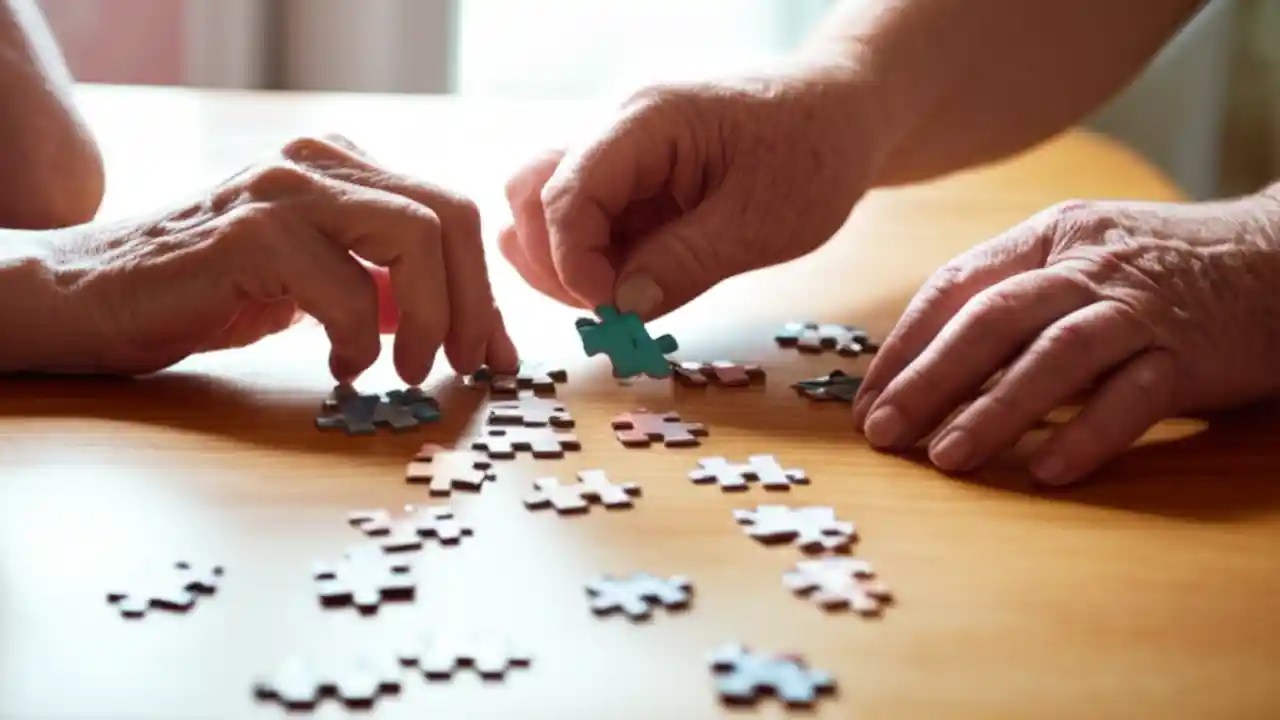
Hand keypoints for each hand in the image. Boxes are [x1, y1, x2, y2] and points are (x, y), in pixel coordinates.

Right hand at [42, 136, 516, 381]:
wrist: (95, 297)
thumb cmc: (211, 295)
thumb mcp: (319, 285)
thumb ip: (388, 291)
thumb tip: (473, 332)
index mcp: (343, 167)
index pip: (451, 213)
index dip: (485, 289)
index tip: (494, 353)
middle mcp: (318, 161)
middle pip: (449, 216)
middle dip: (473, 303)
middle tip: (463, 366)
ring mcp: (283, 190)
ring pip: (415, 236)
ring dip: (430, 318)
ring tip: (407, 370)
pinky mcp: (249, 234)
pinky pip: (347, 285)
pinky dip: (360, 338)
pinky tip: (341, 366)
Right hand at [500, 71, 877, 317]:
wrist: (845, 116)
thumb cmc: (816, 151)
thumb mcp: (762, 221)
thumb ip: (685, 263)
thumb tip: (621, 309)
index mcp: (647, 121)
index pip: (567, 190)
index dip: (571, 260)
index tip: (607, 310)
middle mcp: (619, 132)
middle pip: (531, 192)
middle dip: (552, 260)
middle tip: (605, 310)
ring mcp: (622, 157)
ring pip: (547, 209)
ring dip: (564, 264)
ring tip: (616, 303)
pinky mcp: (634, 184)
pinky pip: (587, 224)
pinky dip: (593, 263)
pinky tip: (630, 290)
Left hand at [853, 189, 1279, 485]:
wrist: (1279, 258)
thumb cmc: (1157, 272)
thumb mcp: (1076, 263)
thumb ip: (1011, 307)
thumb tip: (925, 375)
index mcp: (1046, 238)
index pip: (955, 287)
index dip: (905, 346)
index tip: (865, 402)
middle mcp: (1087, 265)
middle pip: (992, 318)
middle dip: (929, 378)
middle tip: (884, 432)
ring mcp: (1140, 308)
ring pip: (1055, 355)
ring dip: (995, 409)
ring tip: (947, 458)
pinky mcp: (1191, 352)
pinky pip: (1134, 396)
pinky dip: (1089, 434)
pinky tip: (1049, 472)